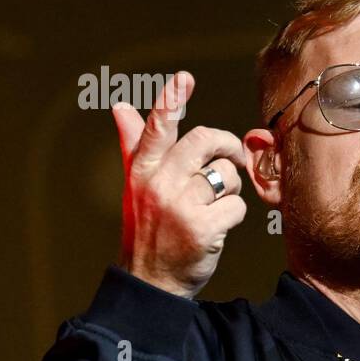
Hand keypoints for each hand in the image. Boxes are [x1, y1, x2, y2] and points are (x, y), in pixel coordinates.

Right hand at [112, 72, 247, 298]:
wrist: (151, 281)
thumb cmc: (149, 229)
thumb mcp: (136, 186)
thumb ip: (133, 145)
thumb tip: (121, 107)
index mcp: (142, 171)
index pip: (156, 129)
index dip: (170, 102)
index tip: (184, 79)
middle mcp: (158, 184)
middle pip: (204, 141)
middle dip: (225, 146)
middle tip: (229, 156)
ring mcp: (180, 206)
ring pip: (226, 174)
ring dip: (229, 188)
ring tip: (213, 203)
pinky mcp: (203, 228)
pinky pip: (238, 205)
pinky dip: (235, 215)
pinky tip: (218, 226)